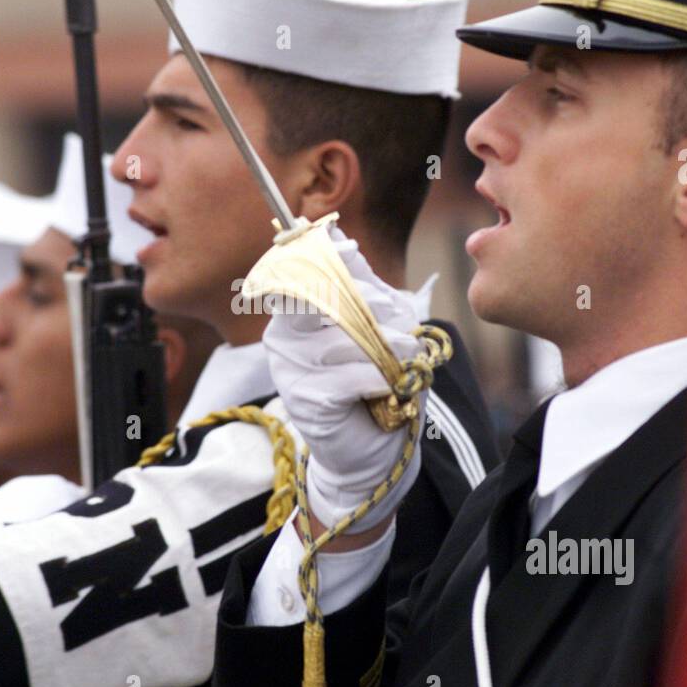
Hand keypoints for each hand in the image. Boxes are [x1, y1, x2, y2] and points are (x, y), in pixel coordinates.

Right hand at [262, 223, 423, 533]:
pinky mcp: (304, 396)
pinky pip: (353, 374)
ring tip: (399, 370)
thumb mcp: (377, 323)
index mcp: (293, 308)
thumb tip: (340, 239)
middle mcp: (282, 332)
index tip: (377, 288)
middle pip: (337, 297)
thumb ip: (359, 283)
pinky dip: (382, 382)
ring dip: (390, 354)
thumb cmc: (377, 380)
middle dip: (382, 315)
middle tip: (404, 339)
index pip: (313, 266)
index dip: (351, 271)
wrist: (374, 447)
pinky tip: (385, 393)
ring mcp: (289, 366)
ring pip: (351, 337)